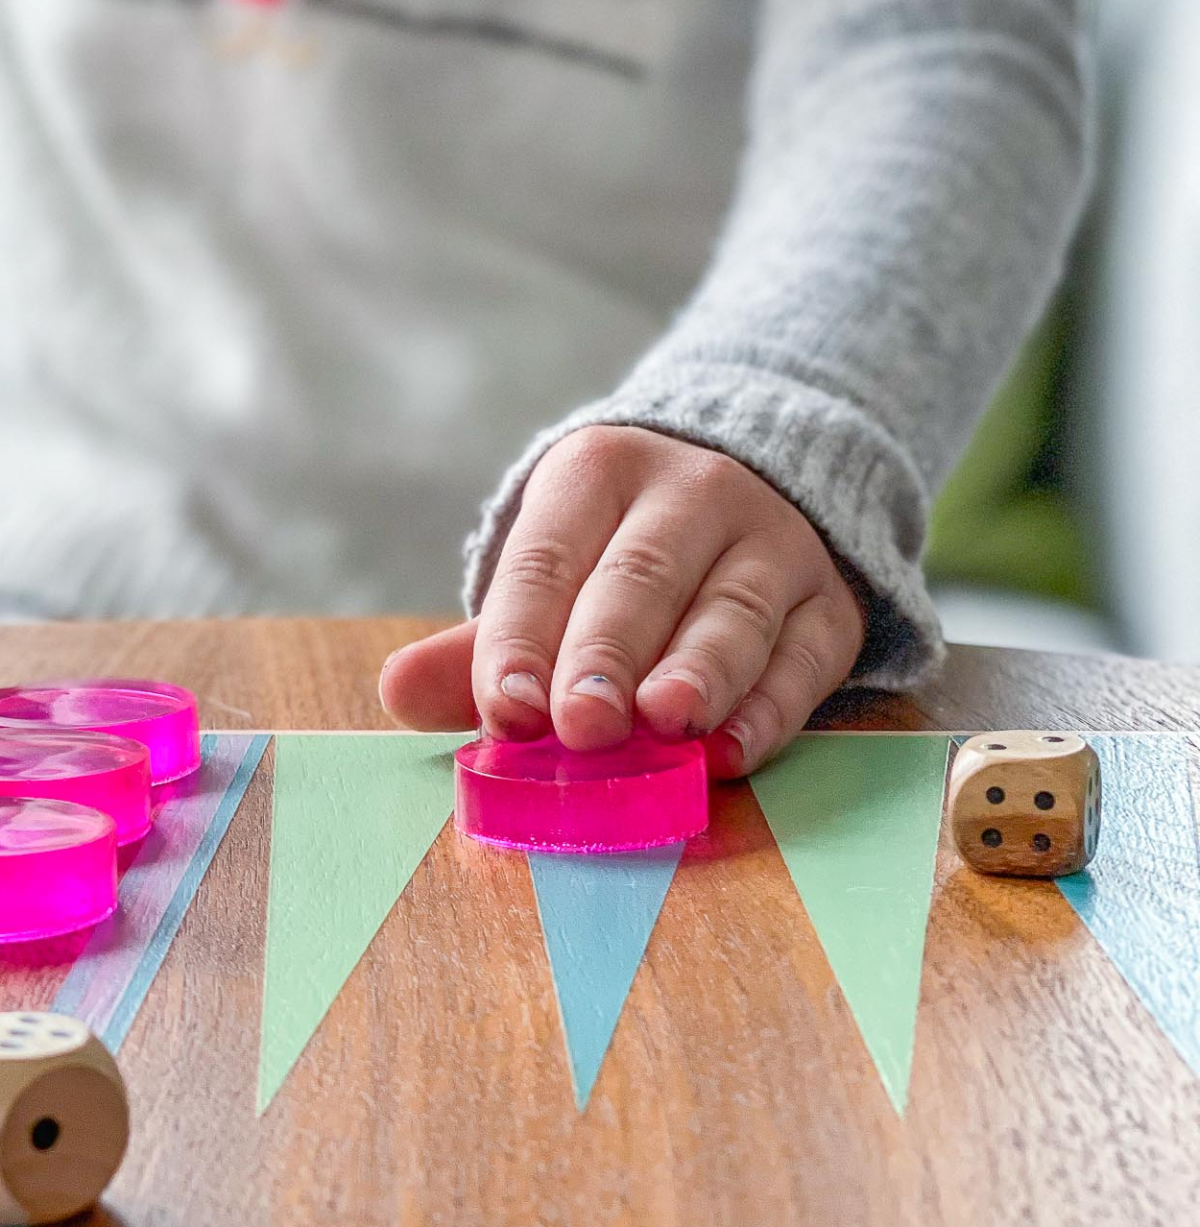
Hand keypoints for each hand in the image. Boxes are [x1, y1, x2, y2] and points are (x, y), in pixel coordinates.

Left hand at [379, 426, 865, 776]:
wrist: (754, 493)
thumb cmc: (619, 559)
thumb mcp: (548, 577)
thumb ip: (481, 648)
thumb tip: (397, 692)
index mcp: (597, 473)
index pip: (548, 558)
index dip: (522, 638)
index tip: (505, 711)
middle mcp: (692, 492)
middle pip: (642, 577)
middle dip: (608, 653)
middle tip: (583, 724)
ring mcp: (771, 542)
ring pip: (733, 610)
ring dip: (700, 671)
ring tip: (668, 723)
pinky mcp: (829, 600)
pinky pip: (804, 656)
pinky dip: (770, 708)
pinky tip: (732, 753)